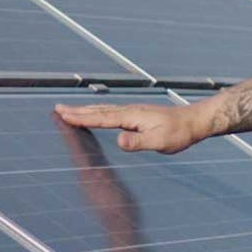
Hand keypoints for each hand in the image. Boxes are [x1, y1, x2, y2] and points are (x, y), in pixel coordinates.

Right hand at [54, 100, 201, 154]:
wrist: (194, 122)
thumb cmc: (178, 133)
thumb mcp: (159, 142)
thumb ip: (138, 142)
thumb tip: (119, 141)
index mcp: (131, 117)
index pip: (101, 118)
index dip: (81, 118)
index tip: (63, 115)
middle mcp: (129, 111)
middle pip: (98, 110)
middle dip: (77, 111)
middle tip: (57, 109)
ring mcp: (133, 112)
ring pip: (103, 110)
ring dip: (85, 110)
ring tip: (70, 110)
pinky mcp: (137, 115)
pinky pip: (111, 112)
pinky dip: (98, 112)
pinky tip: (97, 114)